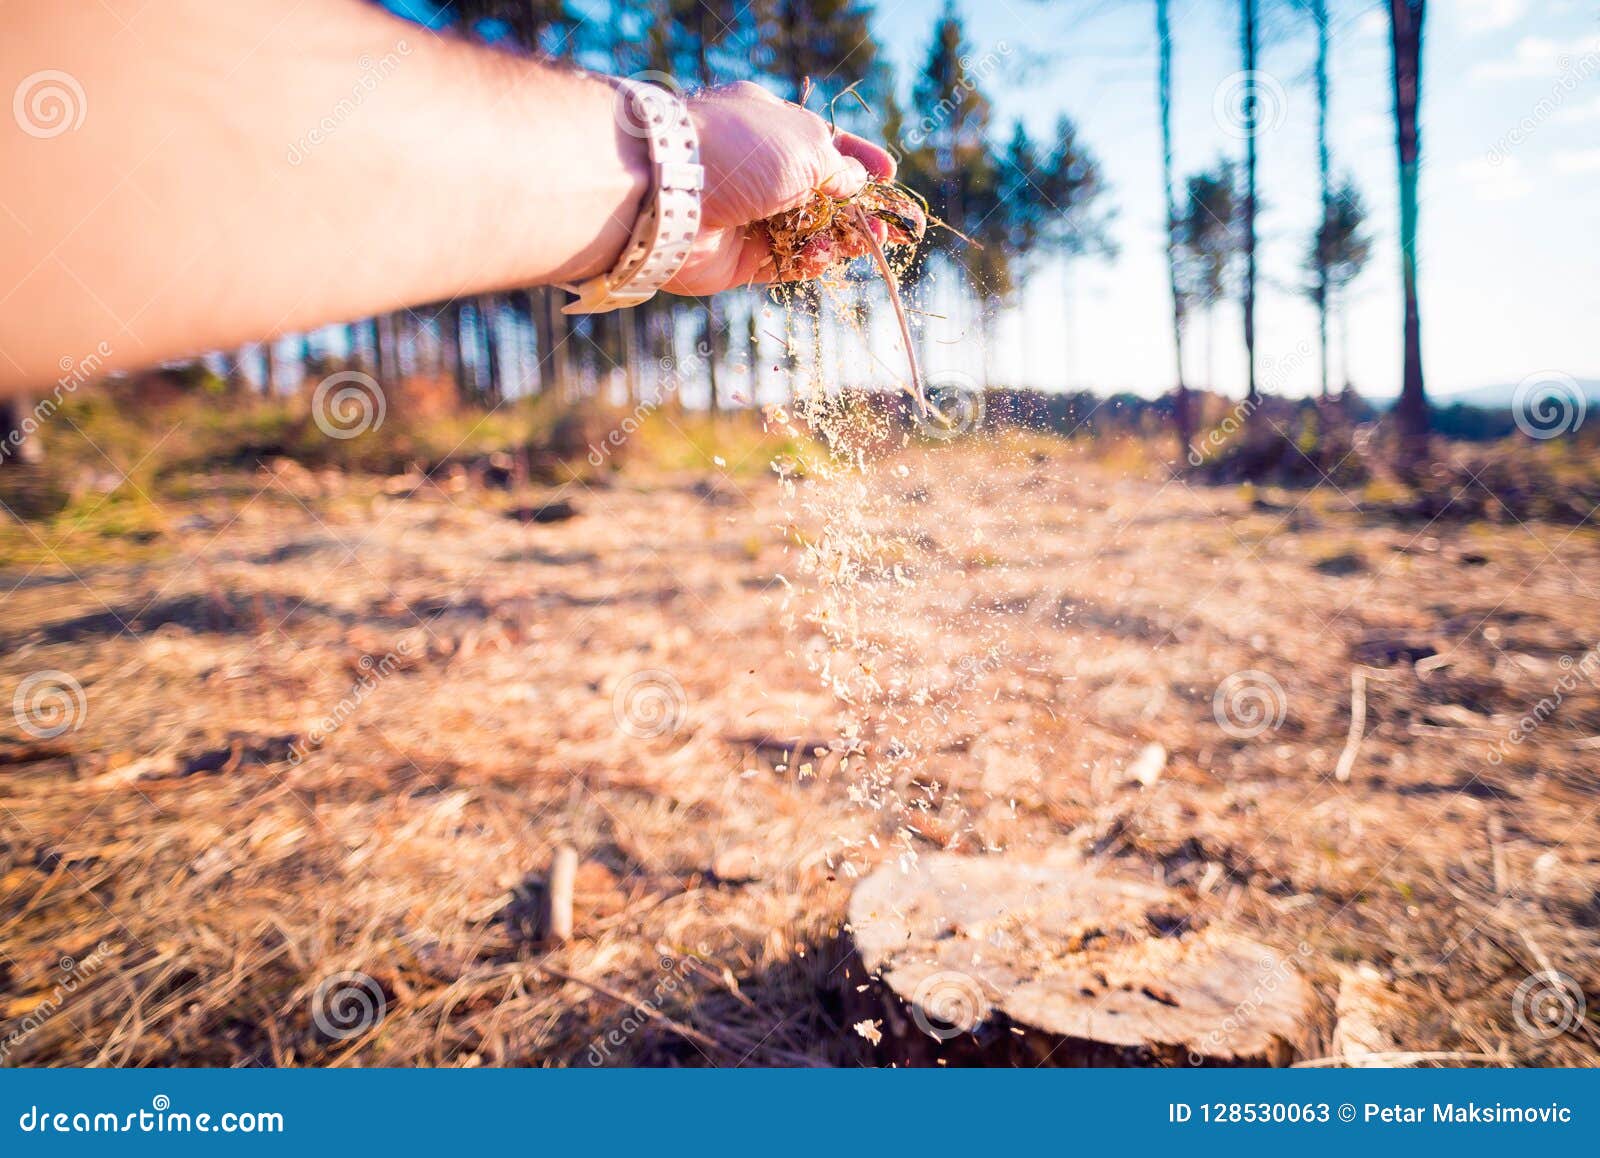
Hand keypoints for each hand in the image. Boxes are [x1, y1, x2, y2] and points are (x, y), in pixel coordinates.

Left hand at [665, 82, 895, 296]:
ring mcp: (746, 214)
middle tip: (891, 227)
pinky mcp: (736, 258)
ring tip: (870, 245)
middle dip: (857, 208)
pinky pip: (783, 262)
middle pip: (819, 191)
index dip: (858, 157)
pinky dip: (808, 262)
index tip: (889, 174)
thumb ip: (838, 165)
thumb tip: (855, 181)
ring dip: (839, 239)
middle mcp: (756, 168)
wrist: (670, 194)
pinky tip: (826, 259)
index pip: (822, 139)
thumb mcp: (806, 144)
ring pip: (805, 231)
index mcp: (768, 124)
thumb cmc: (740, 152)